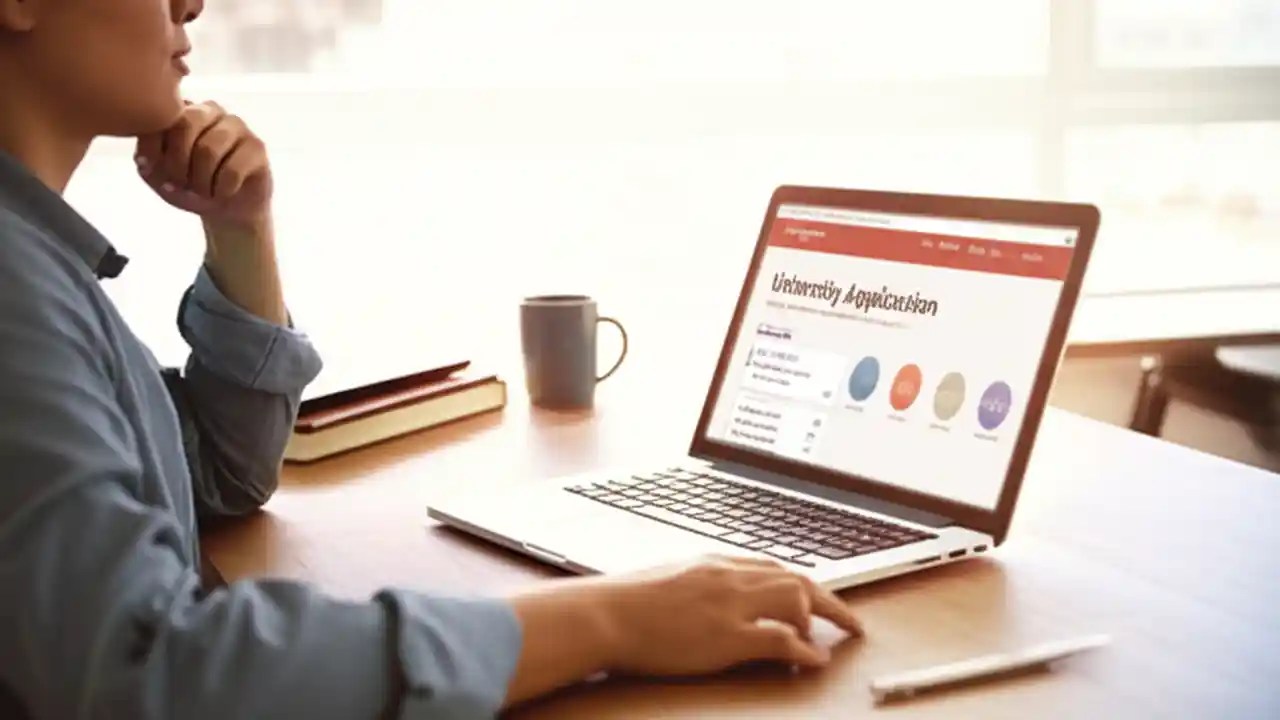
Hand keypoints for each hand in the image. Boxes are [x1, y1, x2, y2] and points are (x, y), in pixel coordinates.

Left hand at [135, 101, 272, 229]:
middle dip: (178, 163)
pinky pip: (233, 169)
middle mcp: (209, 110)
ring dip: (201, 181)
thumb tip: (144, 160)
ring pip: (209, 149)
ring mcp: (236, 125)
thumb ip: (148, 166)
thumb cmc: (192, 189)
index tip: (156, 172)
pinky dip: (222, 189)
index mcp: (181, 110)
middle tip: (181, 185)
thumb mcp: (160, 180)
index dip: (153, 150)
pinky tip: (224, 192)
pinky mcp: (257, 147)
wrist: (229, 210)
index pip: (160, 118)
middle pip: (186, 124)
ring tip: (204, 192)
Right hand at [504, 554, 862, 706]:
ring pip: (797, 599)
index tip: (819, 598)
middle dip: (831, 601)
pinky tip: (813, 661)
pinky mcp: (726, 635)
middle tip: (851, 622)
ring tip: (822, 643)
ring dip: (819, 622)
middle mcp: (729, 576)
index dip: (803, 584)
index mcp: (715, 561)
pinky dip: (805, 650)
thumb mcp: (667, 581)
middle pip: (797, 578)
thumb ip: (697, 584)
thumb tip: (712, 601)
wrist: (603, 613)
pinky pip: (781, 639)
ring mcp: (730, 604)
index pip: (774, 566)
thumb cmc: (623, 603)